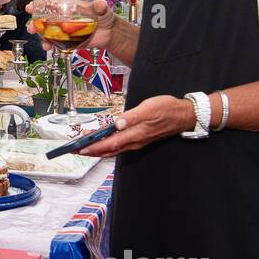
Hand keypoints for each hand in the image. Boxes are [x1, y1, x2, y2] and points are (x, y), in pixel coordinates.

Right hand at [26, 0, 118, 51]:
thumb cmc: (104, 17)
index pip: (51, 4)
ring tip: (41, 41)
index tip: (30, 7)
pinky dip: (50, 45)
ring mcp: (64, 30)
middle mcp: (64, 18)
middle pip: (45, 18)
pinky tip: (49, 48)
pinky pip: (56, 43)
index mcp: (69, 7)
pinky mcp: (68, 41)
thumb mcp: (102, 9)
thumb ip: (100, 7)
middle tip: (30, 28)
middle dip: (35, 23)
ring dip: (41, 36)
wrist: (110, 33)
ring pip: (48, 32)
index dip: (39, 4)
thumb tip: (100, 4)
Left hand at [76, 95, 194, 157]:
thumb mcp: (149, 108)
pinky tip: (103, 141)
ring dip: (98, 148)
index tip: (80, 148)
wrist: (183, 115)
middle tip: (75, 149)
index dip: (93, 147)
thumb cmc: (166, 109)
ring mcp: (137, 141)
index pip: (109, 144)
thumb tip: (117, 124)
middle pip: (108, 150)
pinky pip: (120, 145)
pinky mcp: (139, 138)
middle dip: (91, 150)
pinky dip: (108, 145)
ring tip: (84, 145)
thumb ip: (132, 117)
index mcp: (135, 134)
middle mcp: (134, 141)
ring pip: (113, 149)